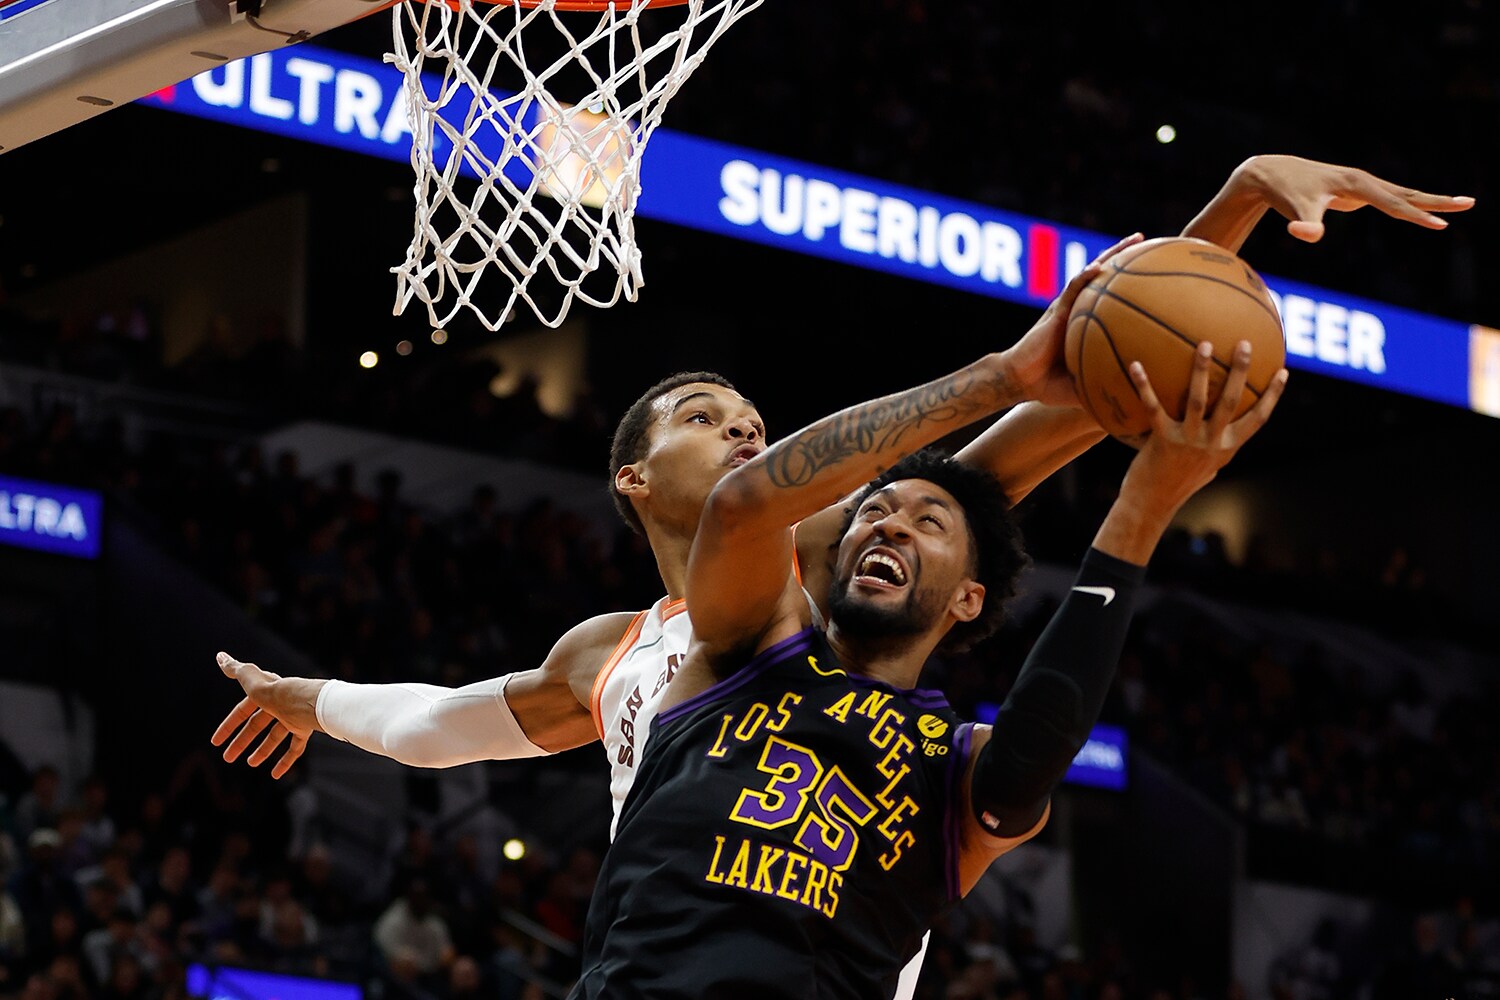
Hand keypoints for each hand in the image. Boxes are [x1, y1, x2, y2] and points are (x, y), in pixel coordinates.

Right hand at [211, 652, 322, 778]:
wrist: (310, 704)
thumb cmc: (278, 692)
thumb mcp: (252, 680)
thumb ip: (236, 670)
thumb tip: (220, 656)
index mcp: (265, 694)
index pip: (242, 711)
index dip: (228, 726)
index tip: (215, 742)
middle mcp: (279, 706)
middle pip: (256, 726)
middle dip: (241, 742)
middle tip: (228, 758)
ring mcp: (293, 718)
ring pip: (275, 737)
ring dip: (262, 751)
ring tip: (250, 764)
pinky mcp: (305, 729)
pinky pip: (295, 748)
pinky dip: (286, 761)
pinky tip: (276, 774)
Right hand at [1006, 233, 1143, 406]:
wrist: (1022, 380)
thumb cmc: (1050, 384)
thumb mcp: (1087, 385)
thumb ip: (1109, 384)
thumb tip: (1138, 399)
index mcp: (1089, 323)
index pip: (1115, 297)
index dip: (1134, 283)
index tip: (1159, 273)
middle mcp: (1081, 309)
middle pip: (1109, 276)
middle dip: (1130, 258)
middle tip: (1154, 243)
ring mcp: (1069, 307)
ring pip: (1094, 272)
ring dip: (1114, 254)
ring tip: (1136, 239)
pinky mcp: (1056, 311)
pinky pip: (1072, 289)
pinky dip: (1085, 276)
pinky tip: (1100, 267)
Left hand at [1120, 340, 1287, 514]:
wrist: (1153, 503)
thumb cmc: (1179, 480)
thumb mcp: (1208, 464)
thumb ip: (1217, 442)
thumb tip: (1224, 422)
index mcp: (1227, 446)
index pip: (1258, 419)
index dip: (1272, 396)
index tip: (1283, 371)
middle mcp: (1212, 443)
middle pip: (1233, 402)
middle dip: (1241, 371)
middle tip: (1245, 344)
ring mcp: (1188, 441)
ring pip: (1199, 401)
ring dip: (1202, 371)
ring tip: (1204, 345)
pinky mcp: (1163, 441)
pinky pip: (1153, 407)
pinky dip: (1143, 385)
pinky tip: (1136, 364)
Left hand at [1239, 154, 1473, 243]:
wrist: (1273, 174)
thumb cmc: (1286, 194)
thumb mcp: (1296, 210)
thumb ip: (1305, 225)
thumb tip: (1308, 236)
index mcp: (1356, 184)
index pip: (1392, 203)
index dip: (1416, 216)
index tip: (1441, 226)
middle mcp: (1364, 181)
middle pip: (1407, 193)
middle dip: (1438, 201)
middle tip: (1471, 203)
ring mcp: (1362, 186)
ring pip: (1403, 194)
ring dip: (1430, 200)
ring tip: (1461, 204)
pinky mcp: (1357, 192)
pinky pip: (1391, 199)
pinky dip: (1411, 204)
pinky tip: (1424, 209)